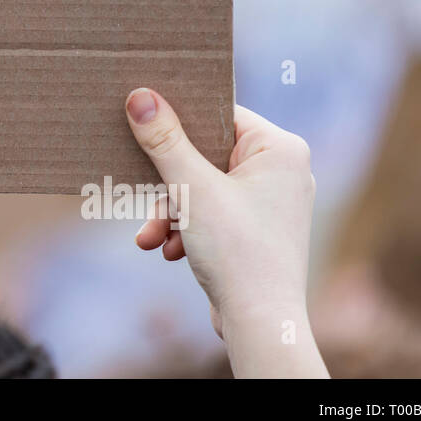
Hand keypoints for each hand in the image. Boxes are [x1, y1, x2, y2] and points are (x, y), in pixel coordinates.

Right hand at [124, 88, 327, 377]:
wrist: (260, 324)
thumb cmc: (237, 252)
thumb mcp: (191, 189)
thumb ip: (164, 140)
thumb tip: (139, 96)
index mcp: (280, 149)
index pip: (219, 114)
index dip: (179, 120)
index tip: (144, 125)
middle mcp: (281, 170)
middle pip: (205, 153)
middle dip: (168, 183)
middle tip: (142, 192)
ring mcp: (270, 202)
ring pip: (203, 187)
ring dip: (171, 210)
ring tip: (152, 236)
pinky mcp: (256, 229)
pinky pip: (212, 212)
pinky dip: (186, 228)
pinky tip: (168, 250)